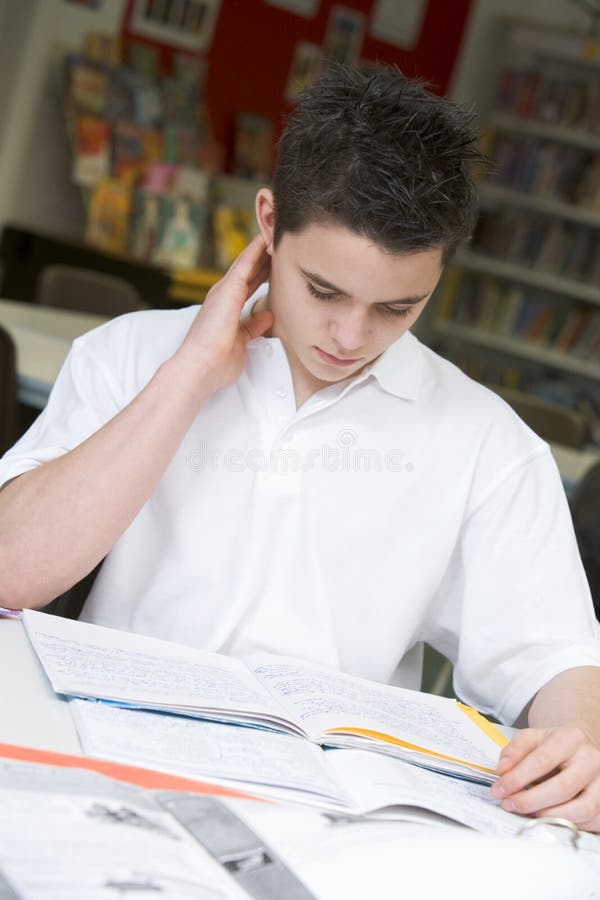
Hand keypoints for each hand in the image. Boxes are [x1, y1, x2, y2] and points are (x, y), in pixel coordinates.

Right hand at [176, 234, 272, 393]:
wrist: (200, 367)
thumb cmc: (217, 361)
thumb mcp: (242, 341)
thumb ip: (253, 326)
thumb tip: (267, 315)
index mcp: (228, 309)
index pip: (250, 285)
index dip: (263, 272)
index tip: (276, 261)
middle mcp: (224, 296)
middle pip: (249, 271)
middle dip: (264, 257)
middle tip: (278, 240)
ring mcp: (224, 291)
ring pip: (247, 263)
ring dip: (261, 248)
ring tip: (275, 233)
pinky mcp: (227, 290)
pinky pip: (245, 265)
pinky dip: (255, 251)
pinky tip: (266, 239)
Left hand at [491, 725, 599, 831]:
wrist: (584, 746)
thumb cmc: (556, 745)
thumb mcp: (532, 737)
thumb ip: (514, 751)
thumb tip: (502, 771)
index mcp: (572, 738)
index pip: (542, 761)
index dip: (517, 778)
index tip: (499, 789)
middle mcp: (592, 759)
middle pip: (562, 788)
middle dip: (530, 801)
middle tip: (509, 804)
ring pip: (581, 809)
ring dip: (550, 816)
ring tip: (528, 813)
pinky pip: (590, 821)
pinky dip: (567, 823)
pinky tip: (549, 817)